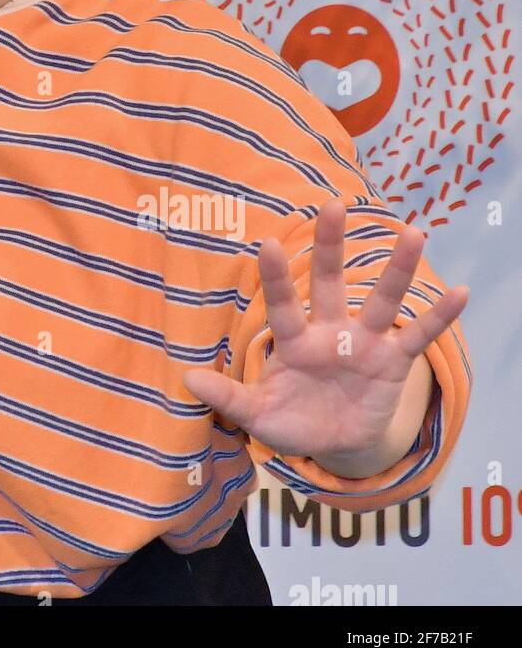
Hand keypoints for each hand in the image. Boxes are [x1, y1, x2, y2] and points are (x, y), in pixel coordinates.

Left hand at [183, 197, 467, 461]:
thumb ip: (228, 399)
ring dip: (398, 269)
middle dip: (331, 246)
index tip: (269, 242)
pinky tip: (460, 292)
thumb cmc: (291, 420)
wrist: (335, 443)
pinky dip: (438, 317)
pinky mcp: (393, 362)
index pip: (282, 304)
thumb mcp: (258, 415)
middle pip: (329, 282)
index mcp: (293, 342)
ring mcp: (363, 344)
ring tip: (414, 232)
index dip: (277, 277)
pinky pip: (417, 336)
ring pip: (381, 300)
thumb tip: (186, 379)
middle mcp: (328, 332)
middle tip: (332, 204)